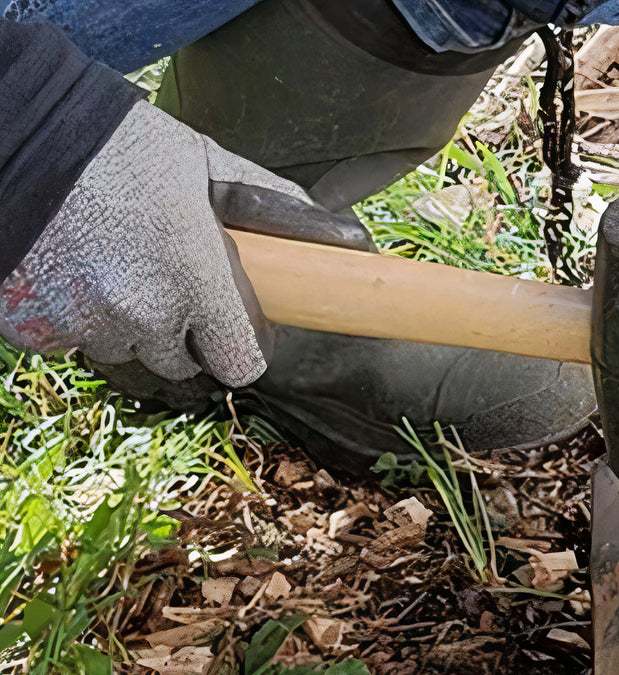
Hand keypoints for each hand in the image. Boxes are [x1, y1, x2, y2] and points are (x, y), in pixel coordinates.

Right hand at [1, 100, 368, 386]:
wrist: (19, 125)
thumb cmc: (122, 144)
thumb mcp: (208, 165)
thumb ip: (274, 208)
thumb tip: (346, 237)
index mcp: (196, 278)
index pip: (240, 365)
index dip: (241, 348)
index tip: (234, 329)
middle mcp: (142, 311)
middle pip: (183, 364)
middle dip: (184, 333)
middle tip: (168, 282)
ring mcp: (85, 323)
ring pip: (127, 353)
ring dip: (129, 326)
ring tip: (118, 267)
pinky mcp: (34, 326)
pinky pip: (72, 343)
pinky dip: (77, 320)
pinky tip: (75, 273)